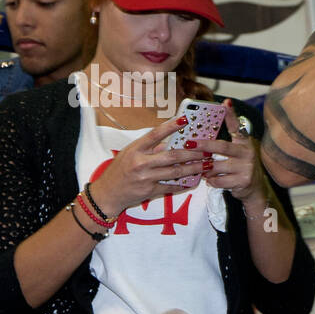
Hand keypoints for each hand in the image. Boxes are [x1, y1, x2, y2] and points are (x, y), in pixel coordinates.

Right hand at [89, 113, 207, 216]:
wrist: (107, 193)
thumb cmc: (119, 170)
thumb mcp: (130, 153)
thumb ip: (149, 148)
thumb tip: (171, 141)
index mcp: (135, 149)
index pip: (155, 134)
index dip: (171, 126)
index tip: (185, 120)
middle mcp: (141, 163)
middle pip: (172, 155)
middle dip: (192, 153)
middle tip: (206, 150)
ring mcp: (146, 178)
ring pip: (175, 172)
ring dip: (193, 168)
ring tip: (206, 165)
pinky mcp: (149, 191)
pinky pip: (171, 186)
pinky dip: (183, 184)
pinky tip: (194, 181)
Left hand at [198, 100, 271, 202]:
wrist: (254, 189)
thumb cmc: (239, 167)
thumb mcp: (235, 153)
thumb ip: (221, 146)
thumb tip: (198, 141)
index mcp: (243, 142)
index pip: (236, 126)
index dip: (231, 114)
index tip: (226, 102)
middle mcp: (247, 152)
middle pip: (222, 146)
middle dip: (203, 145)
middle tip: (189, 144)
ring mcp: (246, 167)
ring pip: (217, 166)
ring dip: (204, 168)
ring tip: (196, 168)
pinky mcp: (243, 180)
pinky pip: (219, 180)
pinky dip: (211, 180)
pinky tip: (208, 180)